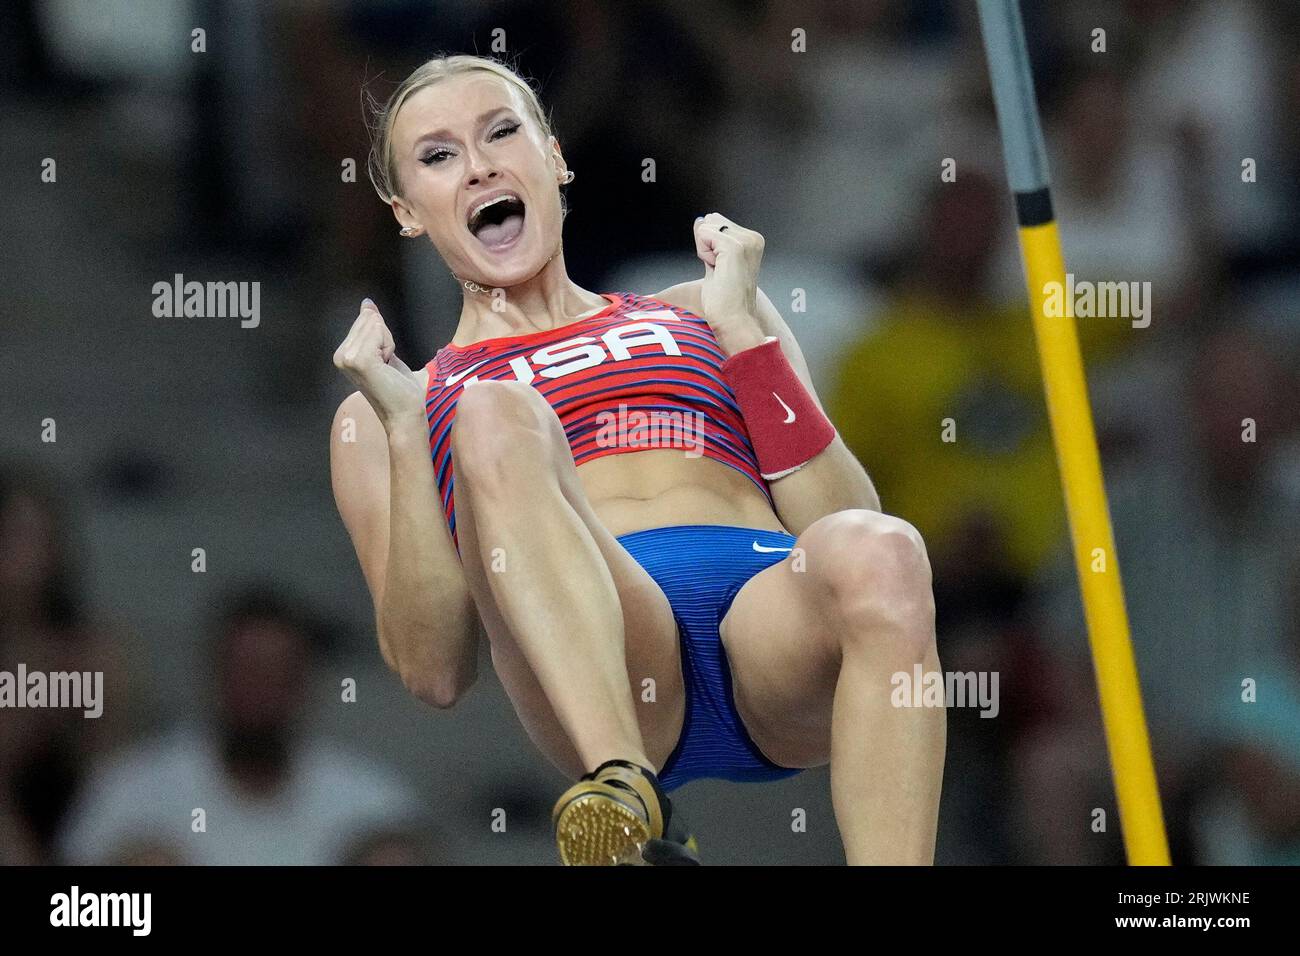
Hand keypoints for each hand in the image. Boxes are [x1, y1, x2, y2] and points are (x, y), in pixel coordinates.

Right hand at [333, 299, 424, 428]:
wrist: (405, 412)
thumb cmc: (398, 387)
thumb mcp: (384, 350)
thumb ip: (373, 328)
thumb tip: (366, 303)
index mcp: (342, 353)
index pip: (365, 319)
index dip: (383, 337)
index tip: (384, 361)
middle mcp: (339, 355)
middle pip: (370, 319)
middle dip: (385, 338)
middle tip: (386, 365)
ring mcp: (347, 358)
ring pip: (375, 324)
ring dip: (388, 344)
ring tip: (386, 367)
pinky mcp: (358, 360)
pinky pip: (379, 332)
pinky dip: (389, 346)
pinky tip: (386, 365)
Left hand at [693, 212, 765, 349]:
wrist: (733, 320)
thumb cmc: (725, 300)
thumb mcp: (715, 262)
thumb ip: (709, 241)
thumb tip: (700, 219)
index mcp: (752, 241)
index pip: (716, 222)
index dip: (709, 246)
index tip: (722, 268)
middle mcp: (753, 238)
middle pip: (711, 220)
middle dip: (706, 245)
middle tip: (719, 270)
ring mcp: (746, 241)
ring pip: (706, 227)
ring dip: (704, 250)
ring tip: (719, 271)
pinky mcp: (735, 247)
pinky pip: (703, 235)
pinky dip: (703, 254)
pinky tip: (716, 270)